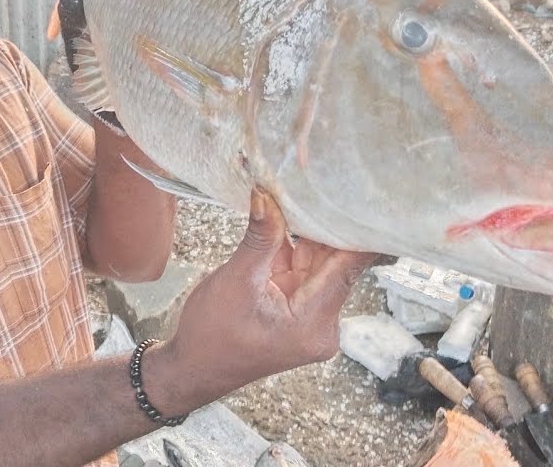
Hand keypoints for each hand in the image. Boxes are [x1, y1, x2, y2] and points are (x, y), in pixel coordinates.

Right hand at [156, 187, 378, 402]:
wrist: (193, 369)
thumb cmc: (210, 337)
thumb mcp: (235, 281)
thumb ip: (260, 238)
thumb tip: (267, 196)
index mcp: (314, 321)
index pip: (350, 266)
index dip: (357, 230)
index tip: (359, 196)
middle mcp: (322, 322)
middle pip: (337, 262)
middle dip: (325, 224)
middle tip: (322, 182)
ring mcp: (311, 315)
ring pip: (320, 262)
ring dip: (309, 232)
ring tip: (303, 192)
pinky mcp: (298, 308)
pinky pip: (304, 269)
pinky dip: (296, 246)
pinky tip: (289, 216)